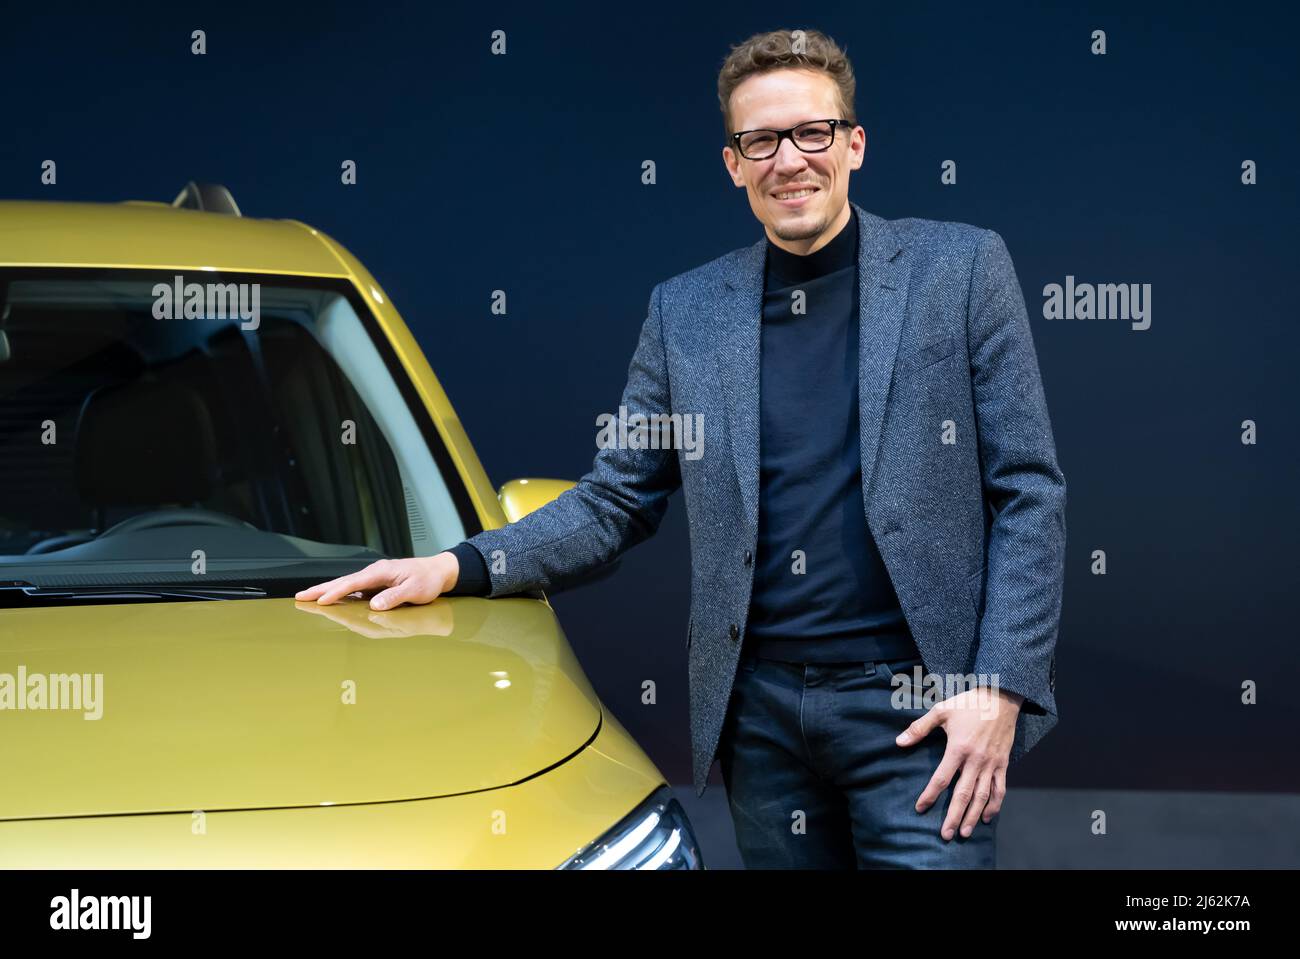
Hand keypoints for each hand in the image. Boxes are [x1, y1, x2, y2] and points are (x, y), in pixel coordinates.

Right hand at [293, 553, 459, 610]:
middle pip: (343, 582)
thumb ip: (394, 597)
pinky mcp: (376, 584)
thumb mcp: (415, 590)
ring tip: (308, 598)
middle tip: (300, 596)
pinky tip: (330, 600)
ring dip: (327, 591)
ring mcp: (374, 578)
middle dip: (321, 589)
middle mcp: (374, 572)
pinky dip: (339, 594)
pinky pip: (354, 589)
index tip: (320, 600)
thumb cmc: (427, 580)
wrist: (438, 571)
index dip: (336, 592)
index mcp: (381, 572)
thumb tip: (374, 605)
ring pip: (346, 585)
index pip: (353, 582)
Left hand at [895, 685, 1020, 839]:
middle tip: (946, 834)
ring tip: (965, 832)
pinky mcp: (1003, 764)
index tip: (920, 808)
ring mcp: (991, 764)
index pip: (941, 778)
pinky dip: (994, 805)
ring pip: (982, 796)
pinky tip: (987, 817)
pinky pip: (1000, 789)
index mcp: (958, 748)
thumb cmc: (968, 703)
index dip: (930, 795)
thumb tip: (899, 742)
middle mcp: (976, 760)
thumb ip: (919, 728)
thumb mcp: (941, 711)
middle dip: (954, 816)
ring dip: (973, 816)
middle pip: (963, 794)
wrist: (1001, 697)